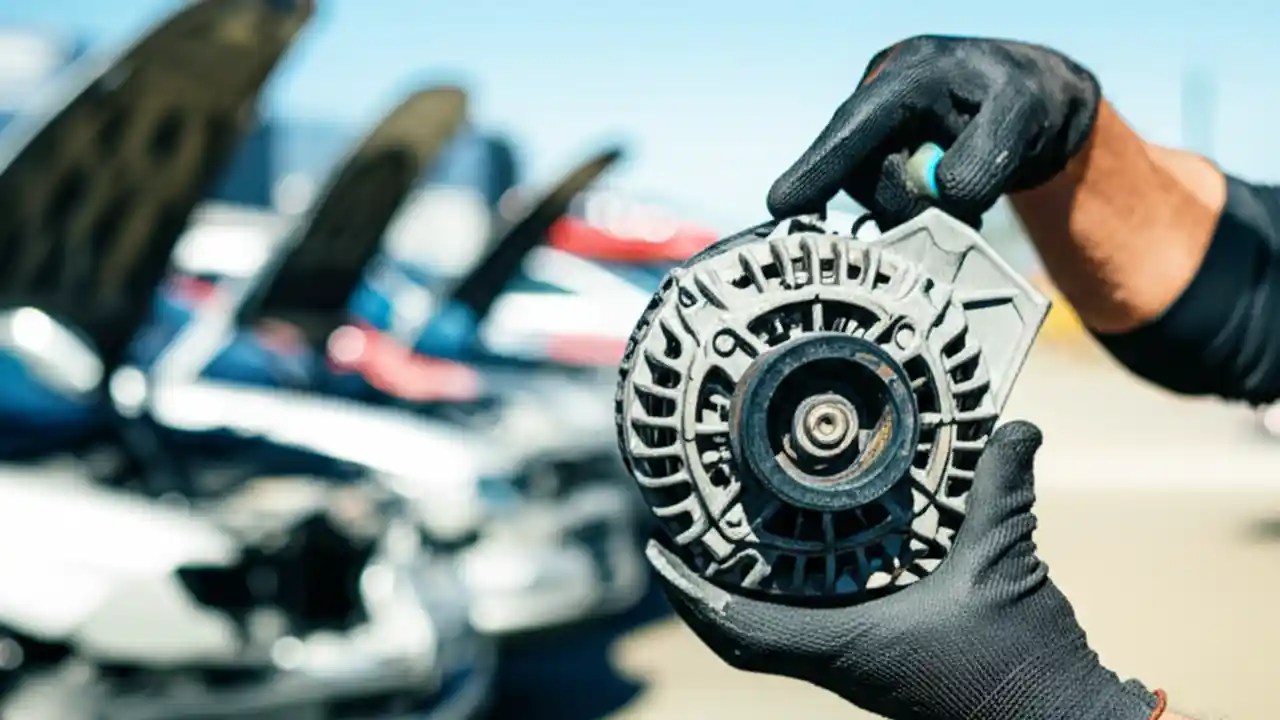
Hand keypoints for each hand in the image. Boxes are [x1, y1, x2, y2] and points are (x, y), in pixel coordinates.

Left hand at [648, 422, 1162, 719]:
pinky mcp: (878, 665)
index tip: (658, 552)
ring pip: (769, 641)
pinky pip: (804, 638)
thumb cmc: (1022, 660)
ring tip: (712, 550)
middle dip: (698, 594)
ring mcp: (857, 668)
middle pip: (739, 639)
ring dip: (733, 601)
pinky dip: (777, 606)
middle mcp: (842, 662)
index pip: (742, 628)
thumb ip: (1002, 488)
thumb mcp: (1005, 560)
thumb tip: (1015, 427)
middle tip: (673, 544)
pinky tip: (787, 571)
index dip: (692, 592)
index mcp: (851, 644)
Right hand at [767, 35, 1100, 227]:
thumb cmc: (1033, 97)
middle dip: (905, 204)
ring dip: (917, 211)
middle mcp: (883, 98)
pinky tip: (950, 201)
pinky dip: (917, 212)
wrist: (1040, 100)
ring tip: (968, 203)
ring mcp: (880, 130)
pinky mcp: (884, 155)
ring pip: (874, 193)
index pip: (853, 126)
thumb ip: (986, 155)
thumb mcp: (1026, 116)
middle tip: (965, 216)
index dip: (817, 167)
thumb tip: (942, 194)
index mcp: (912, 74)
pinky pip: (886, 200)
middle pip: (862, 171)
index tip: (782, 205)